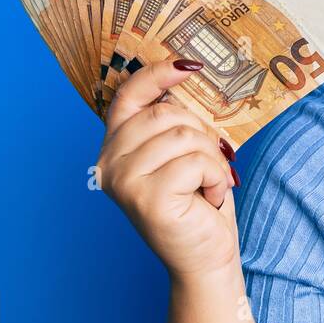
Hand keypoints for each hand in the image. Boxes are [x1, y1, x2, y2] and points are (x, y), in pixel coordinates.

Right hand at [97, 57, 240, 280]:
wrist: (204, 258)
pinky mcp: (146, 197)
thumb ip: (174, 124)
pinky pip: (196, 162)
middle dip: (201, 134)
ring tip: (207, 186)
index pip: (130, 96)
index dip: (158, 74)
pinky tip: (207, 199)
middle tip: (209, 165)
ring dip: (211, 160)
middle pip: (166, 113)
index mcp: (116, 146)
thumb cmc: (197, 204)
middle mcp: (109, 162)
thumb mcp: (183, 156)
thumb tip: (189, 76)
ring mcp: (123, 180)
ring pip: (184, 136)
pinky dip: (214, 178)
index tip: (189, 64)